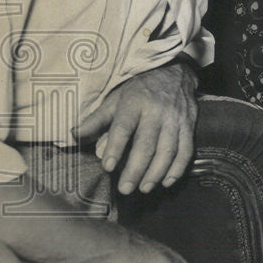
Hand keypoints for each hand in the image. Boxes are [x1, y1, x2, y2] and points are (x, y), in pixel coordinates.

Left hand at [74, 61, 198, 193]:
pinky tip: (167, 182)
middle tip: (125, 189)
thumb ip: (96, 120)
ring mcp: (175, 120)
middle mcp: (157, 112)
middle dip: (136, 169)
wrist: (174, 73)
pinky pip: (186, 151)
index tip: (108, 167)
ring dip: (156, 173)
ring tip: (143, 188)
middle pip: (147, 144)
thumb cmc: (140, 90)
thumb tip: (73, 135)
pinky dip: (178, 169)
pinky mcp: (189, 126)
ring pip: (168, 151)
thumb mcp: (116, 99)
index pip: (124, 127)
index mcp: (135, 103)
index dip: (116, 148)